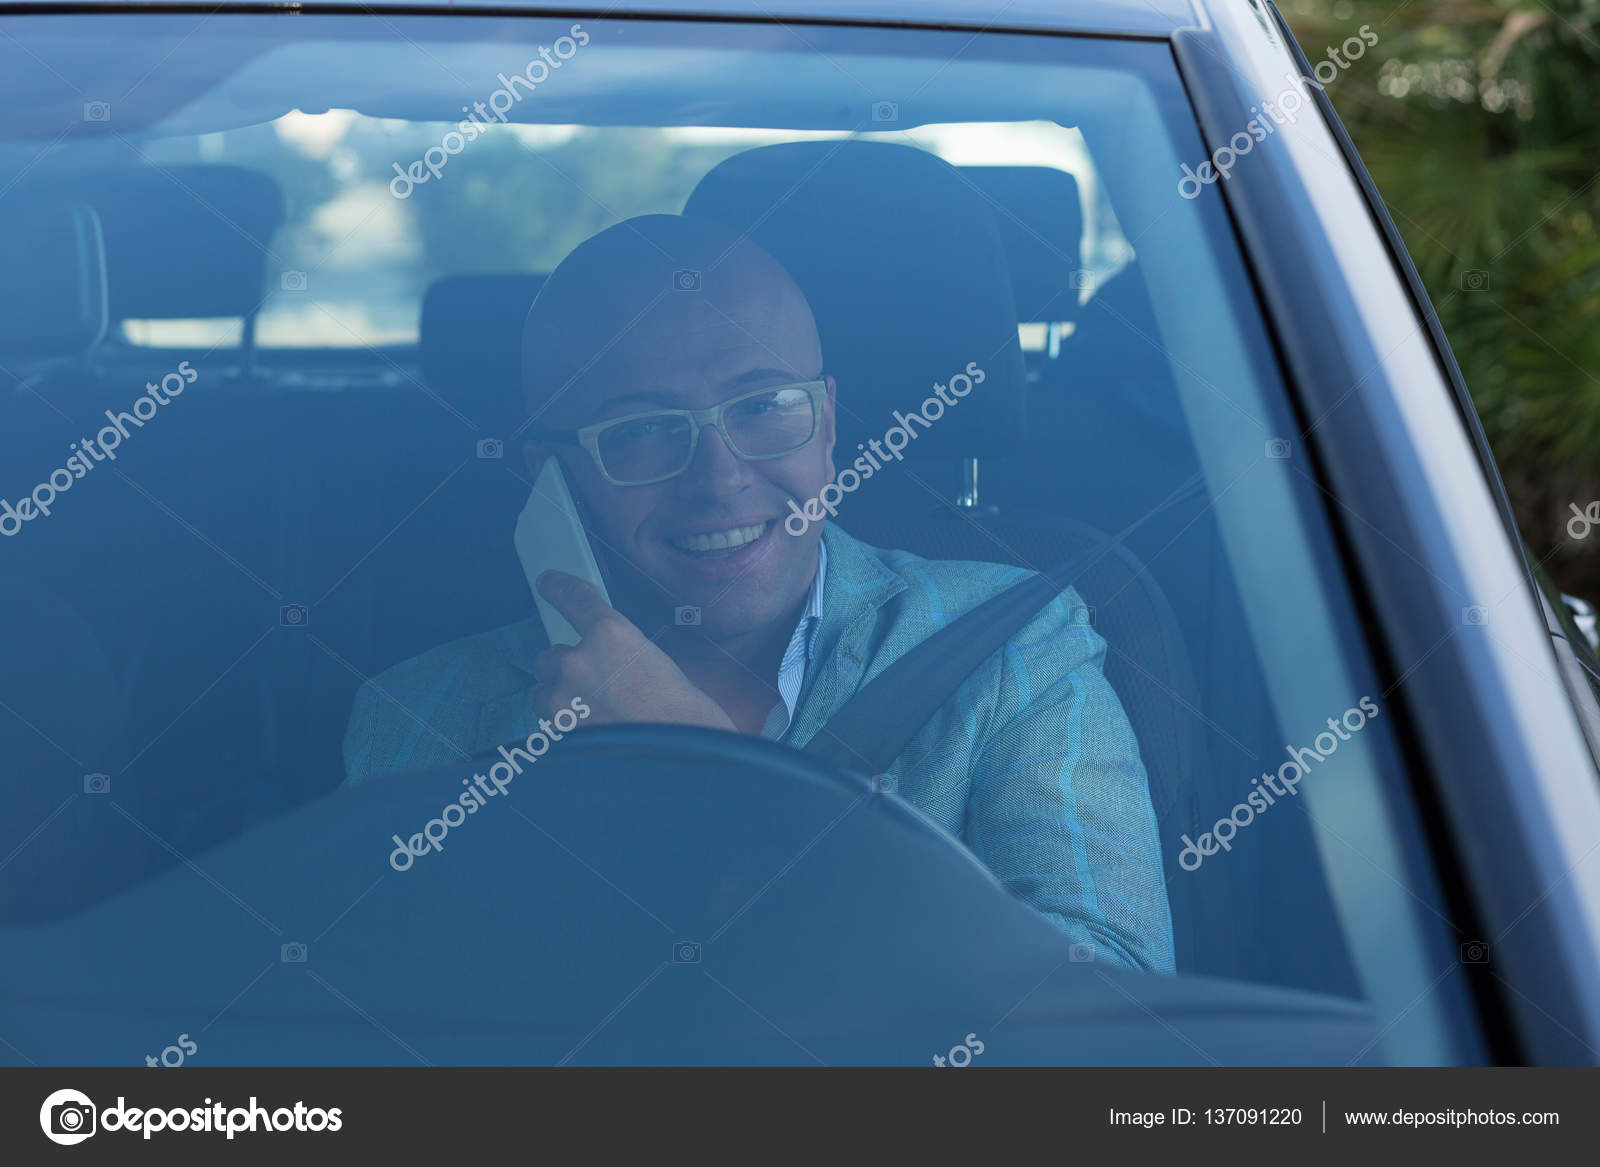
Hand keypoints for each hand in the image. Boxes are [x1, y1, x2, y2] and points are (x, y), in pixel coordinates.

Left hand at [533, 571, 735, 730]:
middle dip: (565, 671)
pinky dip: (566, 731)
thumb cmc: (682, 714)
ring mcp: (563, 699)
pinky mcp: (557, 733)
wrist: (681, 755)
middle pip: (549, 657)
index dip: (558, 587)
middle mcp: (579, 660)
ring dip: (560, 703)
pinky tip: (596, 738)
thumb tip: (600, 665)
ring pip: (543, 695)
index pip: (574, 598)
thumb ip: (619, 656)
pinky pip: (550, 727)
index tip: (547, 582)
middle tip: (593, 687)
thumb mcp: (657, 663)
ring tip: (598, 718)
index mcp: (611, 633)